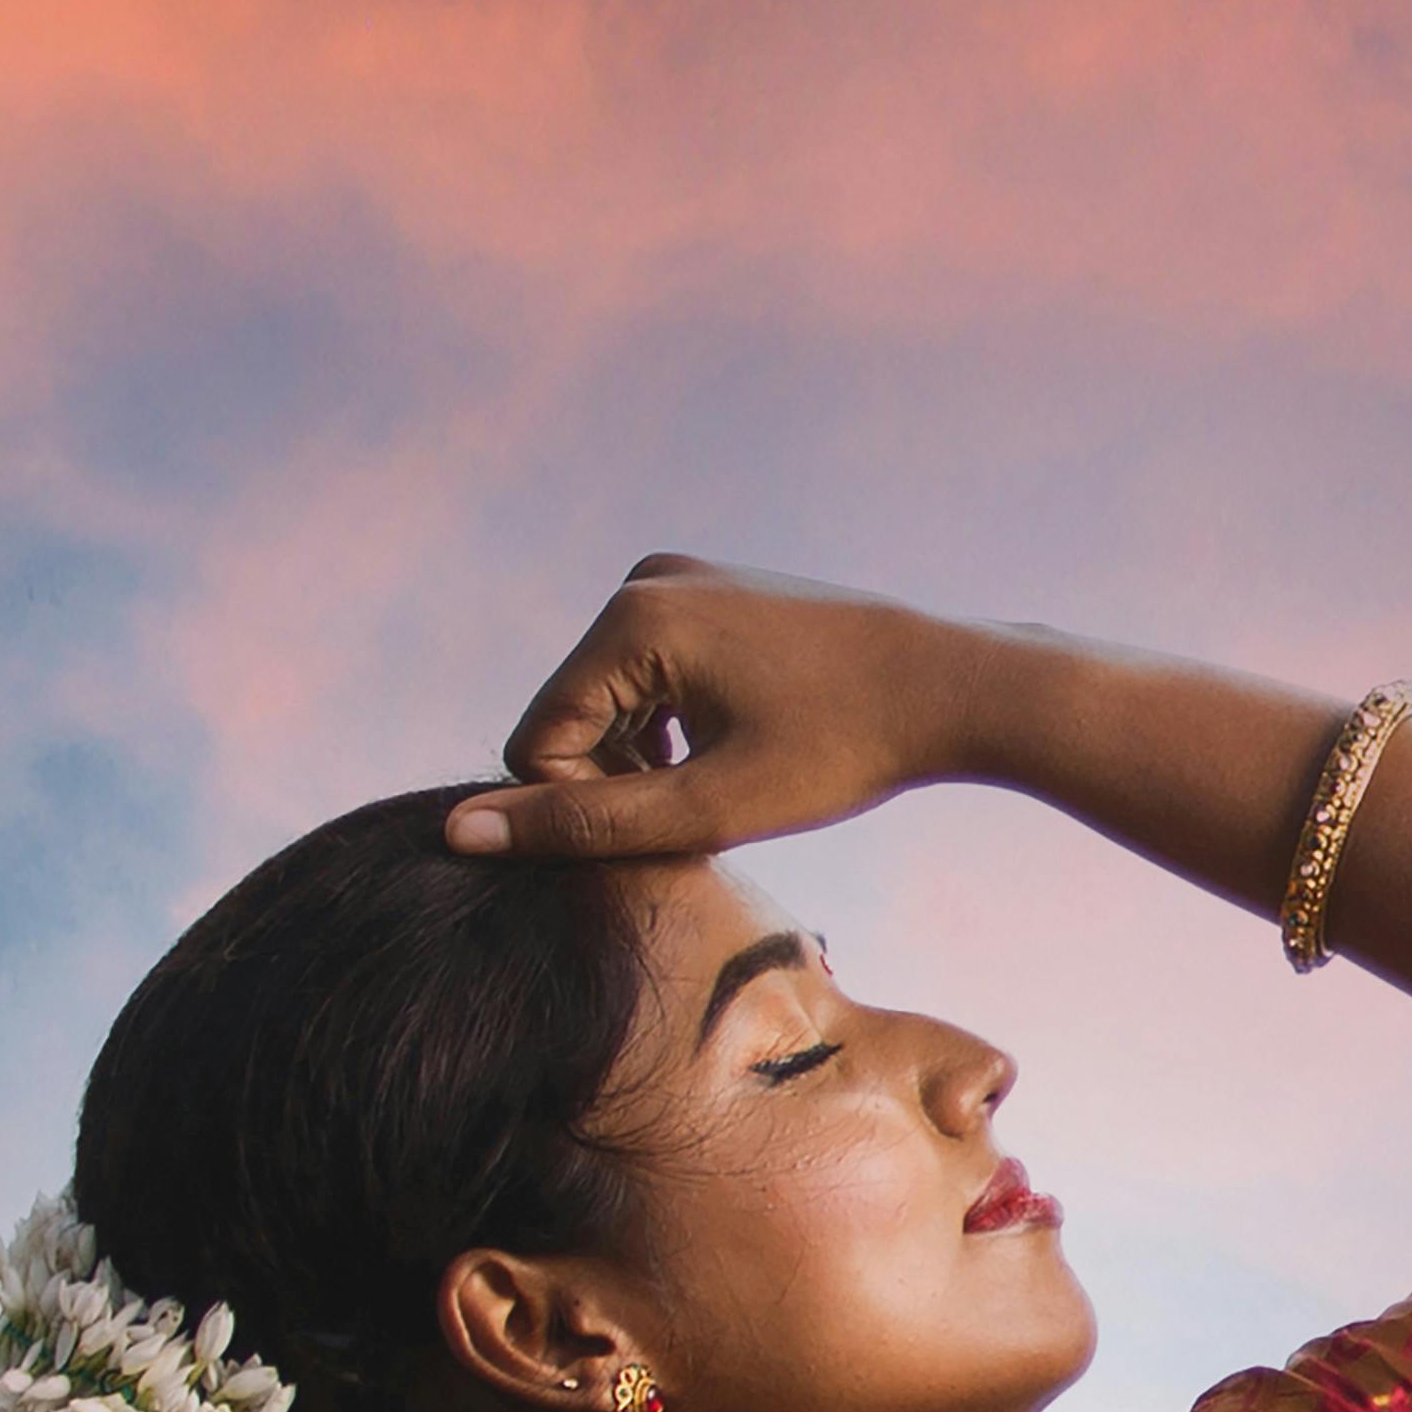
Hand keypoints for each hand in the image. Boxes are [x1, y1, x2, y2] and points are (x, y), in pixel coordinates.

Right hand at [445, 561, 976, 862]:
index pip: (539, 743)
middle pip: (572, 718)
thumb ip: (580, 825)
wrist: (953, 686)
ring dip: (648, 762)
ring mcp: (682, 577)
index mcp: (631, 618)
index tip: (672, 833)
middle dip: (618, 782)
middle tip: (704, 820)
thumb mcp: (705, 807)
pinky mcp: (712, 591)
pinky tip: (736, 755)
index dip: (588, 811)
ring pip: (613, 703)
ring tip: (727, 788)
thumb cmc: (840, 749)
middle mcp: (644, 579)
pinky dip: (675, 728)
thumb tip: (459, 833)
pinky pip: (652, 676)